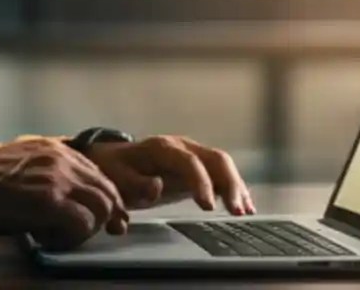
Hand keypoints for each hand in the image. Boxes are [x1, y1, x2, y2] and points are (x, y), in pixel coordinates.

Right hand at [0, 138, 128, 249]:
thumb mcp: (21, 169)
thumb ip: (48, 177)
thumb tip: (69, 202)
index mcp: (55, 149)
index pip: (98, 174)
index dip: (108, 200)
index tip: (111, 220)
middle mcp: (62, 158)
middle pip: (106, 191)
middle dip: (107, 217)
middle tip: (100, 235)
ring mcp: (58, 177)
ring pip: (100, 207)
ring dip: (87, 229)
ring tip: (63, 238)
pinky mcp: (49, 199)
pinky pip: (82, 223)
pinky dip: (72, 238)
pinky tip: (50, 240)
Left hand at [85, 135, 254, 215]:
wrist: (114, 159)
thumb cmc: (115, 170)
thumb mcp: (116, 177)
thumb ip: (134, 184)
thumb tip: (156, 188)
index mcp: (163, 148)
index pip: (189, 162)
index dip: (201, 182)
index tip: (208, 206)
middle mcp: (183, 147)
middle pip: (215, 159)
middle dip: (229, 184)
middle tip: (237, 211)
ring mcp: (193, 155)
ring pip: (223, 165)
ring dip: (237, 187)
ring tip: (246, 212)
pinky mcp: (198, 167)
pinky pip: (222, 174)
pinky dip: (235, 189)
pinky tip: (246, 207)